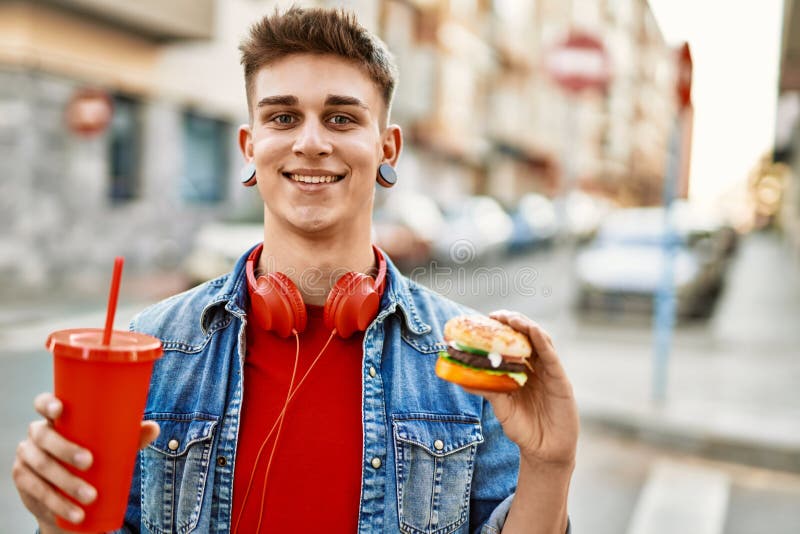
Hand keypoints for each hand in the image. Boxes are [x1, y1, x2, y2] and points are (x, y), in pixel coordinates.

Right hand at [11, 392, 159, 531]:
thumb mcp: (110, 447)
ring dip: (66, 483)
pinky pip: (36, 491)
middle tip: (89, 463)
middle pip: (44, 436)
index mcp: (55, 419)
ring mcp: (26, 457)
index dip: (47, 404)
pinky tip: (74, 513)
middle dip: (66, 449)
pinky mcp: (23, 480)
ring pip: (42, 466)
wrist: (71, 495)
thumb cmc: (93, 458)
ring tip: (90, 497)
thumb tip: (154, 428)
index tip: (60, 410)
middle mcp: (37, 434)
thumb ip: (130, 437)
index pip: (42, 403)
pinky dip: (57, 503)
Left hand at [466, 310, 578, 466]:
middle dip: (513, 322)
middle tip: (497, 315)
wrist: (544, 451)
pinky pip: (552, 357)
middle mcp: (537, 368)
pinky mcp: (561, 381)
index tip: (486, 318)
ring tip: (513, 319)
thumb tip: (462, 380)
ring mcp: (550, 372)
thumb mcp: (502, 407)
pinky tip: (534, 332)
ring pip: (540, 342)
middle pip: (526, 337)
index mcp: (522, 371)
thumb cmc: (523, 429)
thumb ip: (487, 391)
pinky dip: (543, 342)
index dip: (502, 329)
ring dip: (527, 327)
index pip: (512, 343)